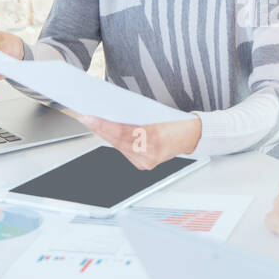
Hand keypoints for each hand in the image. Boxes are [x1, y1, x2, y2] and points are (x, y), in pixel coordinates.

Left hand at [73, 114, 201, 168]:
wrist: (192, 136)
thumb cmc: (176, 122)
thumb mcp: (156, 115)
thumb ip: (135, 118)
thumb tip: (111, 113)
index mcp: (153, 138)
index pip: (121, 131)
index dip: (103, 124)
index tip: (89, 117)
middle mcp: (149, 154)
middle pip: (117, 140)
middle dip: (100, 129)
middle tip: (85, 118)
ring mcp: (147, 162)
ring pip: (118, 147)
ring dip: (105, 135)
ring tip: (93, 123)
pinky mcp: (145, 165)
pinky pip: (125, 152)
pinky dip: (115, 142)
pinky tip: (107, 134)